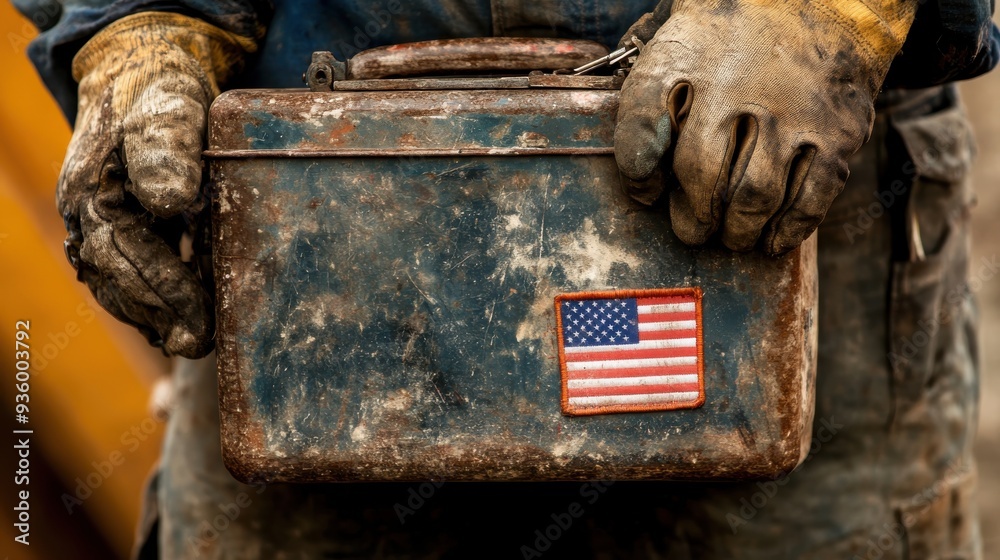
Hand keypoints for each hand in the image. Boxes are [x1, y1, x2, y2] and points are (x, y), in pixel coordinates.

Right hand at [59, 12, 254, 357]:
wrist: (142, 74)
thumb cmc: (159, 90)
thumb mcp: (170, 108)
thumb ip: (169, 148)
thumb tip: (169, 200)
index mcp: (92, 192)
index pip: (127, 257)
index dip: (165, 292)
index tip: (200, 322)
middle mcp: (87, 215)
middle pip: (119, 280)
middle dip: (159, 317)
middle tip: (200, 346)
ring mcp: (98, 224)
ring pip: (120, 283)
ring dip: (154, 316)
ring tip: (192, 343)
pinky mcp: (119, 227)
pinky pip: (131, 271)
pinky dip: (156, 296)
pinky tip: (186, 314)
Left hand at [615, 0, 915, 253]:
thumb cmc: (734, 39)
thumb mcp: (679, 43)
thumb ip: (653, 98)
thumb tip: (643, 173)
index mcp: (685, 59)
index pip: (642, 124)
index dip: (637, 171)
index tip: (645, 192)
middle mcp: (735, 86)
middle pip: (700, 176)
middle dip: (692, 218)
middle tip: (694, 231)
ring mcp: (790, 111)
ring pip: (754, 197)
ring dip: (737, 230)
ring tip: (731, 236)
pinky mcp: (836, 133)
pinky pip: (810, 199)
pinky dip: (787, 230)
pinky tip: (772, 239)